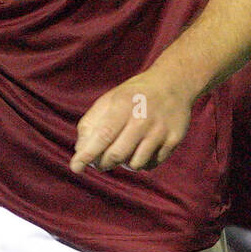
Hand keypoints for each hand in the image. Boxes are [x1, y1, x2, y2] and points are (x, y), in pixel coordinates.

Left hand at [71, 67, 198, 173]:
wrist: (173, 83)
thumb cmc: (133, 96)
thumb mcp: (110, 99)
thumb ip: (91, 123)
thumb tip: (80, 151)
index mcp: (124, 104)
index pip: (103, 136)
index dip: (88, 154)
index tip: (76, 167)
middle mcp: (143, 118)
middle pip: (117, 155)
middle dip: (103, 163)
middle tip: (100, 162)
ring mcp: (160, 130)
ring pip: (135, 164)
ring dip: (124, 164)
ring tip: (124, 152)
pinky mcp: (174, 140)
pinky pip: (151, 165)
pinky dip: (142, 163)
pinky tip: (141, 150)